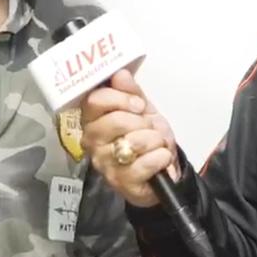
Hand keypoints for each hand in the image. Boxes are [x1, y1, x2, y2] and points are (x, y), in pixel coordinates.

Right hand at [80, 69, 179, 207]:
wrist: (163, 165)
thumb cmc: (148, 135)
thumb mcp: (142, 109)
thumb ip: (130, 91)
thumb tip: (120, 74)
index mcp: (93, 120)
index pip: (94, 101)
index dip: (120, 98)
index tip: (138, 104)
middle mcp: (92, 143)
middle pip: (114, 121)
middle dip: (141, 121)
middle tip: (148, 127)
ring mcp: (105, 164)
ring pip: (133, 142)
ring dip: (154, 139)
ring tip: (156, 144)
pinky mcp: (122, 183)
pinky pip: (144, 164)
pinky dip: (160, 157)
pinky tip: (161, 158)